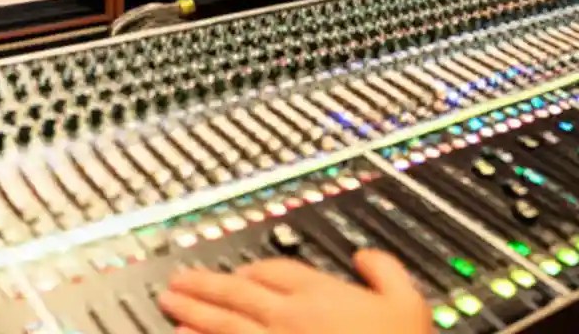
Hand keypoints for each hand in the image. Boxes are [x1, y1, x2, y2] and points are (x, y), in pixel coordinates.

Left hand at [157, 252, 430, 333]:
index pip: (275, 270)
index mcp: (320, 294)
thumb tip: (365, 255)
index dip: (253, 269)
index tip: (239, 273)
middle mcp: (290, 316)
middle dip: (204, 285)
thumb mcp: (409, 302)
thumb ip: (385, 270)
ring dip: (193, 310)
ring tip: (169, 303)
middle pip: (236, 292)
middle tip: (178, 281)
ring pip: (223, 321)